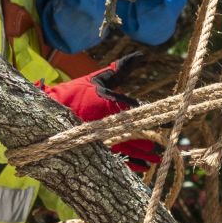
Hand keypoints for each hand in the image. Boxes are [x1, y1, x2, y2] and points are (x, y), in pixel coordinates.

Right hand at [43, 61, 159, 170]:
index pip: (137, 111)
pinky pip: (120, 159)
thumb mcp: (100, 79)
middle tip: (170, 144)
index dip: (153, 115)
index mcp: (110, 104)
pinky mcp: (98, 149)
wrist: (52, 110)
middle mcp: (109, 123)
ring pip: (132, 149)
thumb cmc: (78, 92)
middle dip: (154, 138)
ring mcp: (103, 138)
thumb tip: (140, 55)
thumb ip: (120, 69)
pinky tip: (145, 167)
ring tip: (161, 158)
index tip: (169, 119)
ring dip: (148, 155)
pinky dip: (134, 164)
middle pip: (138, 133)